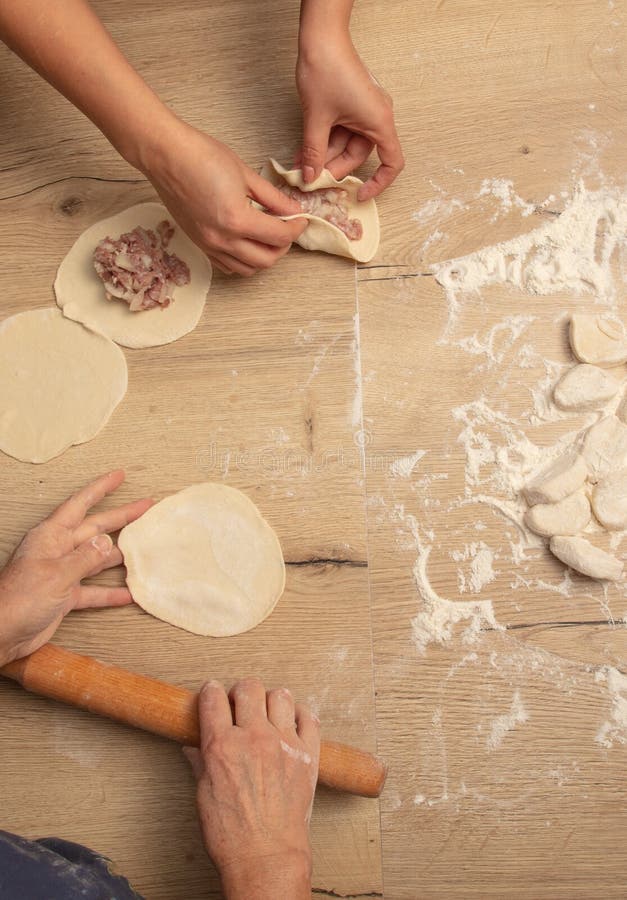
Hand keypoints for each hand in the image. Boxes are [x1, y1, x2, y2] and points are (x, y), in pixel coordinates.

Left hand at [0, 470, 151, 666]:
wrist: (2, 633)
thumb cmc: (21, 599)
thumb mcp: (57, 574)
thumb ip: (85, 557)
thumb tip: (107, 542)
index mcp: (51, 536)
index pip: (79, 505)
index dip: (100, 488)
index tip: (119, 476)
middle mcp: (57, 550)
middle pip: (95, 528)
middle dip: (121, 517)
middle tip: (146, 507)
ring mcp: (61, 573)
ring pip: (96, 559)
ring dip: (119, 555)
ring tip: (143, 549)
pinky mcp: (64, 596)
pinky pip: (92, 590)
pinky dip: (109, 593)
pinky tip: (128, 594)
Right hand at [140, 122, 307, 276]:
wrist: (165, 155)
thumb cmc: (201, 156)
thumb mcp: (245, 174)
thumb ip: (272, 197)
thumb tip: (292, 210)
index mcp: (237, 220)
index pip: (278, 236)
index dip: (296, 228)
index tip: (300, 219)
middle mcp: (222, 239)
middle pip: (266, 260)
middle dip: (283, 246)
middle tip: (287, 229)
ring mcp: (209, 245)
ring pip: (247, 269)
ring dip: (263, 257)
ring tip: (268, 237)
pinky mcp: (199, 244)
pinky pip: (228, 266)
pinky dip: (243, 260)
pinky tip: (247, 242)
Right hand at [185, 678, 319, 899]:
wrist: (266, 857)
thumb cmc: (233, 835)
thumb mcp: (204, 795)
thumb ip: (201, 763)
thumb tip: (192, 747)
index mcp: (222, 746)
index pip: (213, 697)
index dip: (211, 691)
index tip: (213, 692)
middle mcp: (254, 738)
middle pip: (249, 687)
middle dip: (241, 692)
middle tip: (241, 704)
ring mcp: (284, 743)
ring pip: (280, 695)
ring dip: (271, 701)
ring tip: (268, 713)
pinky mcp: (307, 754)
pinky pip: (309, 718)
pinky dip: (301, 715)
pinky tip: (292, 724)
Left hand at [296, 30, 403, 199]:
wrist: (321, 36)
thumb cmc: (327, 69)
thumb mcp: (317, 118)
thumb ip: (314, 152)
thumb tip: (311, 177)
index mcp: (379, 122)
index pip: (391, 163)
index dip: (378, 183)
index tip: (360, 194)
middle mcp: (376, 117)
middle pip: (358, 155)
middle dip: (333, 167)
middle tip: (310, 177)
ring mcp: (364, 110)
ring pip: (346, 144)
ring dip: (324, 155)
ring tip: (301, 163)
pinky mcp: (352, 104)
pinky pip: (341, 130)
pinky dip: (324, 140)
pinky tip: (305, 150)